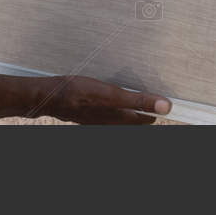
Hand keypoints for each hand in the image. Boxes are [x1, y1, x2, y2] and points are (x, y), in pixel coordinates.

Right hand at [31, 74, 171, 124]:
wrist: (48, 96)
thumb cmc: (78, 93)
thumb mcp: (111, 94)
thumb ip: (138, 100)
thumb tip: (164, 106)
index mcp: (117, 118)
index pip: (144, 120)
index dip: (155, 113)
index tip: (167, 106)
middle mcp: (109, 121)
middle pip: (132, 120)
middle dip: (144, 112)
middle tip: (154, 103)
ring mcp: (97, 118)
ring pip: (120, 117)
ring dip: (130, 110)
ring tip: (138, 101)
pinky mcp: (87, 112)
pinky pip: (108, 112)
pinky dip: (115, 107)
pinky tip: (112, 99)